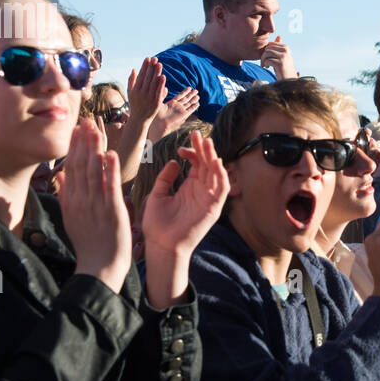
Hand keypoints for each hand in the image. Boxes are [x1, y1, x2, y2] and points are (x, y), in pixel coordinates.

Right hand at [57, 120, 131, 292]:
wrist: (98, 266)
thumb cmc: (88, 243)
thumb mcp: (72, 217)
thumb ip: (66, 194)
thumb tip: (59, 173)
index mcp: (72, 200)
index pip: (72, 168)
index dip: (74, 147)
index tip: (76, 129)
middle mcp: (81, 200)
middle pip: (80, 165)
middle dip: (83, 142)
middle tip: (85, 121)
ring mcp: (96, 205)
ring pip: (93, 172)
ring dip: (94, 149)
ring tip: (95, 130)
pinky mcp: (112, 211)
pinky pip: (110, 186)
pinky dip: (110, 170)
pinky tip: (111, 153)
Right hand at [127, 57, 165, 123]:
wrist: (139, 119)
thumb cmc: (135, 104)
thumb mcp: (130, 92)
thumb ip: (131, 80)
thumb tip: (134, 69)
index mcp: (135, 89)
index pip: (141, 75)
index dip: (145, 66)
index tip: (148, 58)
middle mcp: (141, 93)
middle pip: (147, 77)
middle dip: (151, 67)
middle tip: (155, 58)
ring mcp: (149, 98)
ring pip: (153, 83)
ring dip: (156, 73)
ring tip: (160, 64)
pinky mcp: (156, 102)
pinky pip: (159, 91)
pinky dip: (161, 84)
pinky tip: (163, 76)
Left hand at [140, 130, 229, 256]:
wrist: (160, 245)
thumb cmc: (157, 224)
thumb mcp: (157, 195)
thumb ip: (165, 178)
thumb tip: (174, 161)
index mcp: (189, 188)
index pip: (197, 164)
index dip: (192, 153)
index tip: (181, 148)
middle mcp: (201, 191)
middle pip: (207, 165)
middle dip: (203, 149)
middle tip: (197, 134)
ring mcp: (208, 199)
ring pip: (216, 174)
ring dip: (213, 158)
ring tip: (207, 143)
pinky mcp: (213, 208)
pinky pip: (222, 189)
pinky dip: (221, 175)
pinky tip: (215, 162)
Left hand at [150, 87, 199, 140]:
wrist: (159, 123)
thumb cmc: (157, 114)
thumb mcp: (159, 101)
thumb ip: (162, 94)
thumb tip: (165, 87)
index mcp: (171, 103)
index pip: (180, 96)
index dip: (185, 92)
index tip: (189, 87)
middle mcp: (177, 106)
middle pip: (186, 99)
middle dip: (191, 95)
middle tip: (196, 90)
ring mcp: (181, 110)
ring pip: (189, 104)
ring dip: (193, 100)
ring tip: (198, 96)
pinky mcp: (184, 115)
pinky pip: (190, 110)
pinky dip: (194, 107)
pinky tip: (197, 104)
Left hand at [259, 37, 296, 79]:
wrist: (288, 81)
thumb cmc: (284, 69)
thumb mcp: (282, 57)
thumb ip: (279, 47)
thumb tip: (279, 36)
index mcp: (286, 47)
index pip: (270, 44)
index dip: (266, 51)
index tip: (267, 58)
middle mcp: (286, 50)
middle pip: (268, 48)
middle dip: (263, 56)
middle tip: (264, 63)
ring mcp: (283, 56)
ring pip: (266, 53)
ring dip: (263, 60)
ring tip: (265, 65)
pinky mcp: (280, 63)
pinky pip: (267, 60)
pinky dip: (265, 64)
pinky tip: (268, 68)